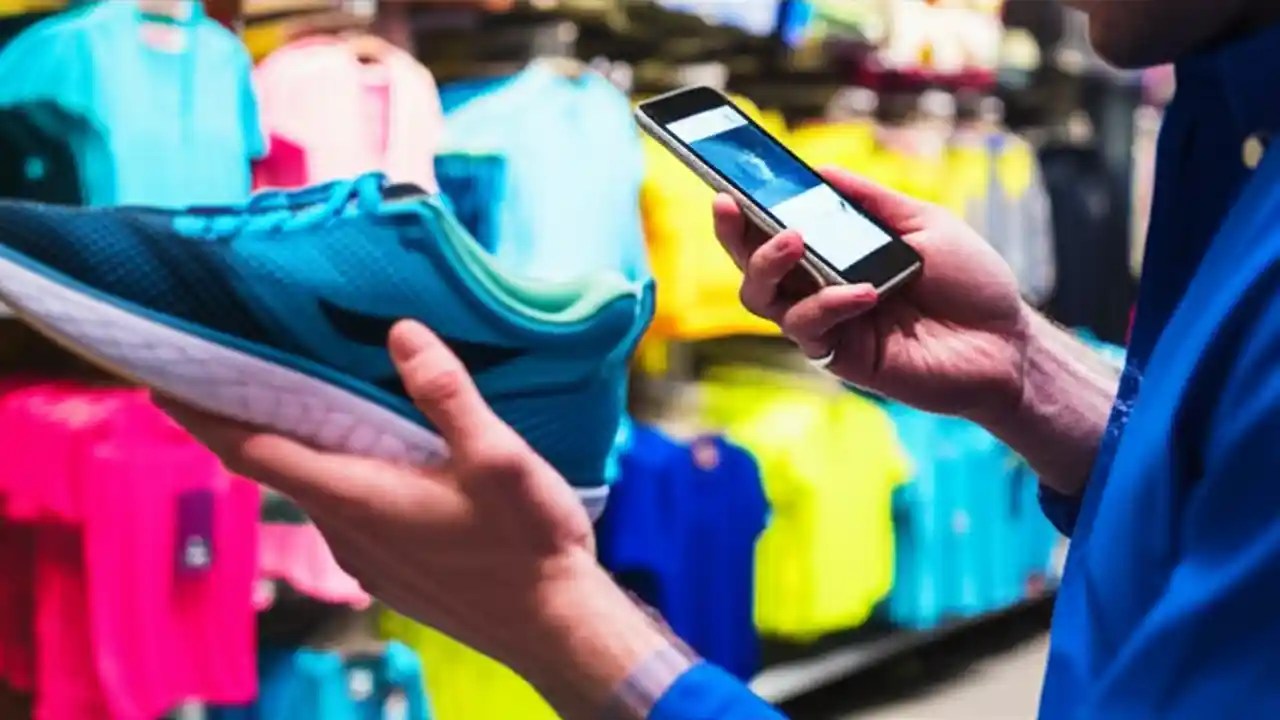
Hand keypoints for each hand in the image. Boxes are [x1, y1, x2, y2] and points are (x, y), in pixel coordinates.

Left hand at [159, 320, 673, 718]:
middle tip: (235, 369)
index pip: (253, 450)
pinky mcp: (392, 574)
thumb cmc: (528, 544)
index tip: (162, 383)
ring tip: (307, 401)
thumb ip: (446, 395)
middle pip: (276, 468)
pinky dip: (335, 478)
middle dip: (247, 421)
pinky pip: (345, 516)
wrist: (556, 628)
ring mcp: (366, 560)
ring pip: (315, 492)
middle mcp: (346, 532)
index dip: (203, 416)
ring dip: (298, 449)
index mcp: (357, 497)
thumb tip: (402, 332)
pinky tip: (373, 460)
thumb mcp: (499, 458)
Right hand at [714, 166, 1029, 421]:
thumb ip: (872, 202)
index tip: (726, 182)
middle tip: (730, 204)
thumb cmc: (971, 284)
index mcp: (837, 256)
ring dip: (769, 265)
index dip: (745, 211)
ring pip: (763, 300)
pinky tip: (862, 291)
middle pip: (753, 266)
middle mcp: (822, 289)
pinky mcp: (841, 357)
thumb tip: (819, 170)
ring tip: (794, 240)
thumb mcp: (925, 224)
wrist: (1008, 343)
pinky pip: (808, 329)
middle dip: (734, 235)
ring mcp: (828, 325)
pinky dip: (827, 304)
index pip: (775, 232)